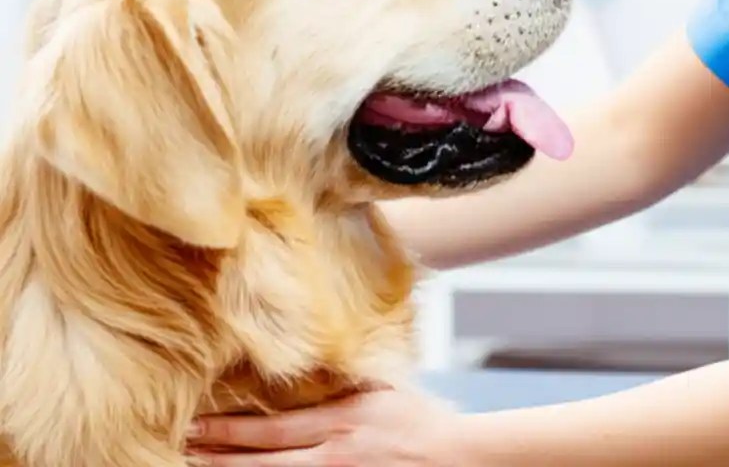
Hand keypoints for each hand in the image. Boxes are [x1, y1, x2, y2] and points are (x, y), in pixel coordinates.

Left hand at [186, 387, 463, 465]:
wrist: (456, 455)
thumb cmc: (422, 419)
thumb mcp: (381, 389)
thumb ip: (344, 384)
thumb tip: (311, 363)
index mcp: (340, 422)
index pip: (270, 431)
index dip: (228, 431)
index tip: (195, 425)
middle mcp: (332, 455)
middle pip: (262, 462)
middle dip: (218, 456)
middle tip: (181, 448)